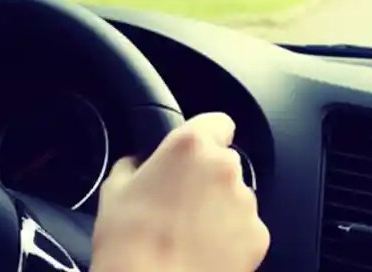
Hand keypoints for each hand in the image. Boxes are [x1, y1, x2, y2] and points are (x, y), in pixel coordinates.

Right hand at [91, 113, 268, 271]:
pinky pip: (245, 228)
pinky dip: (230, 237)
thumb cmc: (129, 243)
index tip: (194, 151)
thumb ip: (135, 164)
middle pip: (224, 162)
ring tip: (188, 232)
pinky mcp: (257, 237)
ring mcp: (245, 204)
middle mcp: (224, 168)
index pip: (217, 122)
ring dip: (219, 207)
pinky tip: (203, 250)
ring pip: (236, 196)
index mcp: (189, 146)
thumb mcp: (114, 189)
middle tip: (179, 201)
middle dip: (206, 177)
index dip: (205, 136)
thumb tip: (140, 164)